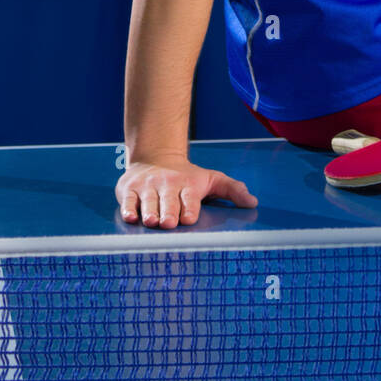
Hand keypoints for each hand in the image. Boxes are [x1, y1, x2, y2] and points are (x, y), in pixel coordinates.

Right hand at [116, 157, 257, 228]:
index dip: (189, 207)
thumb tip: (253, 203)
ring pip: (148, 201)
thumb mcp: (212, 179)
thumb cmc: (188, 176)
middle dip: (168, 212)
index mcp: (188, 184)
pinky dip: (128, 208)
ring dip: (149, 212)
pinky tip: (130, 217)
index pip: (189, 197)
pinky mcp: (129, 188)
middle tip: (169, 223)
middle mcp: (167, 184)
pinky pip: (127, 200)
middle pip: (168, 201)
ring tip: (151, 222)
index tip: (189, 218)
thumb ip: (233, 190)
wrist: (156, 157)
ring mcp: (147, 186)